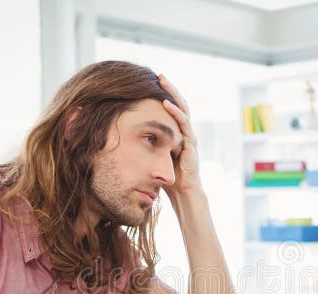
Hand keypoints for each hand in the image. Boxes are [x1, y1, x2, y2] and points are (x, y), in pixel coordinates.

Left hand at [158, 74, 202, 197]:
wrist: (183, 194)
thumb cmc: (169, 178)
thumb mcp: (155, 157)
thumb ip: (148, 145)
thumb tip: (126, 138)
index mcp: (177, 134)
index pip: (171, 110)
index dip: (163, 96)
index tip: (152, 83)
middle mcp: (185, 132)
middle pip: (179, 104)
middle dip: (169, 89)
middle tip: (159, 75)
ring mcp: (189, 137)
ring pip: (183, 109)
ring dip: (173, 94)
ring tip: (163, 81)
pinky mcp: (191, 144)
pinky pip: (184, 124)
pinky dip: (176, 113)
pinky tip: (166, 104)